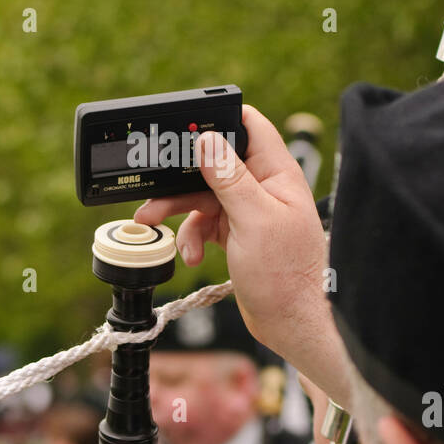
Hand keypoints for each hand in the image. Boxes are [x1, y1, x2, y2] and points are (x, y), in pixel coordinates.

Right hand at [135, 105, 352, 406]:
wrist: (292, 324)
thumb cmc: (288, 275)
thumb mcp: (254, 220)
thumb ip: (229, 177)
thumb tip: (207, 140)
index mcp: (276, 173)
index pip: (248, 125)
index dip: (218, 118)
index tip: (184, 123)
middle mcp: (262, 187)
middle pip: (213, 163)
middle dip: (180, 175)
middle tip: (152, 181)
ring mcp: (248, 211)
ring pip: (202, 195)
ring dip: (176, 209)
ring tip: (151, 221)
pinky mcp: (236, 234)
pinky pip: (203, 223)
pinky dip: (191, 237)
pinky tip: (193, 255)